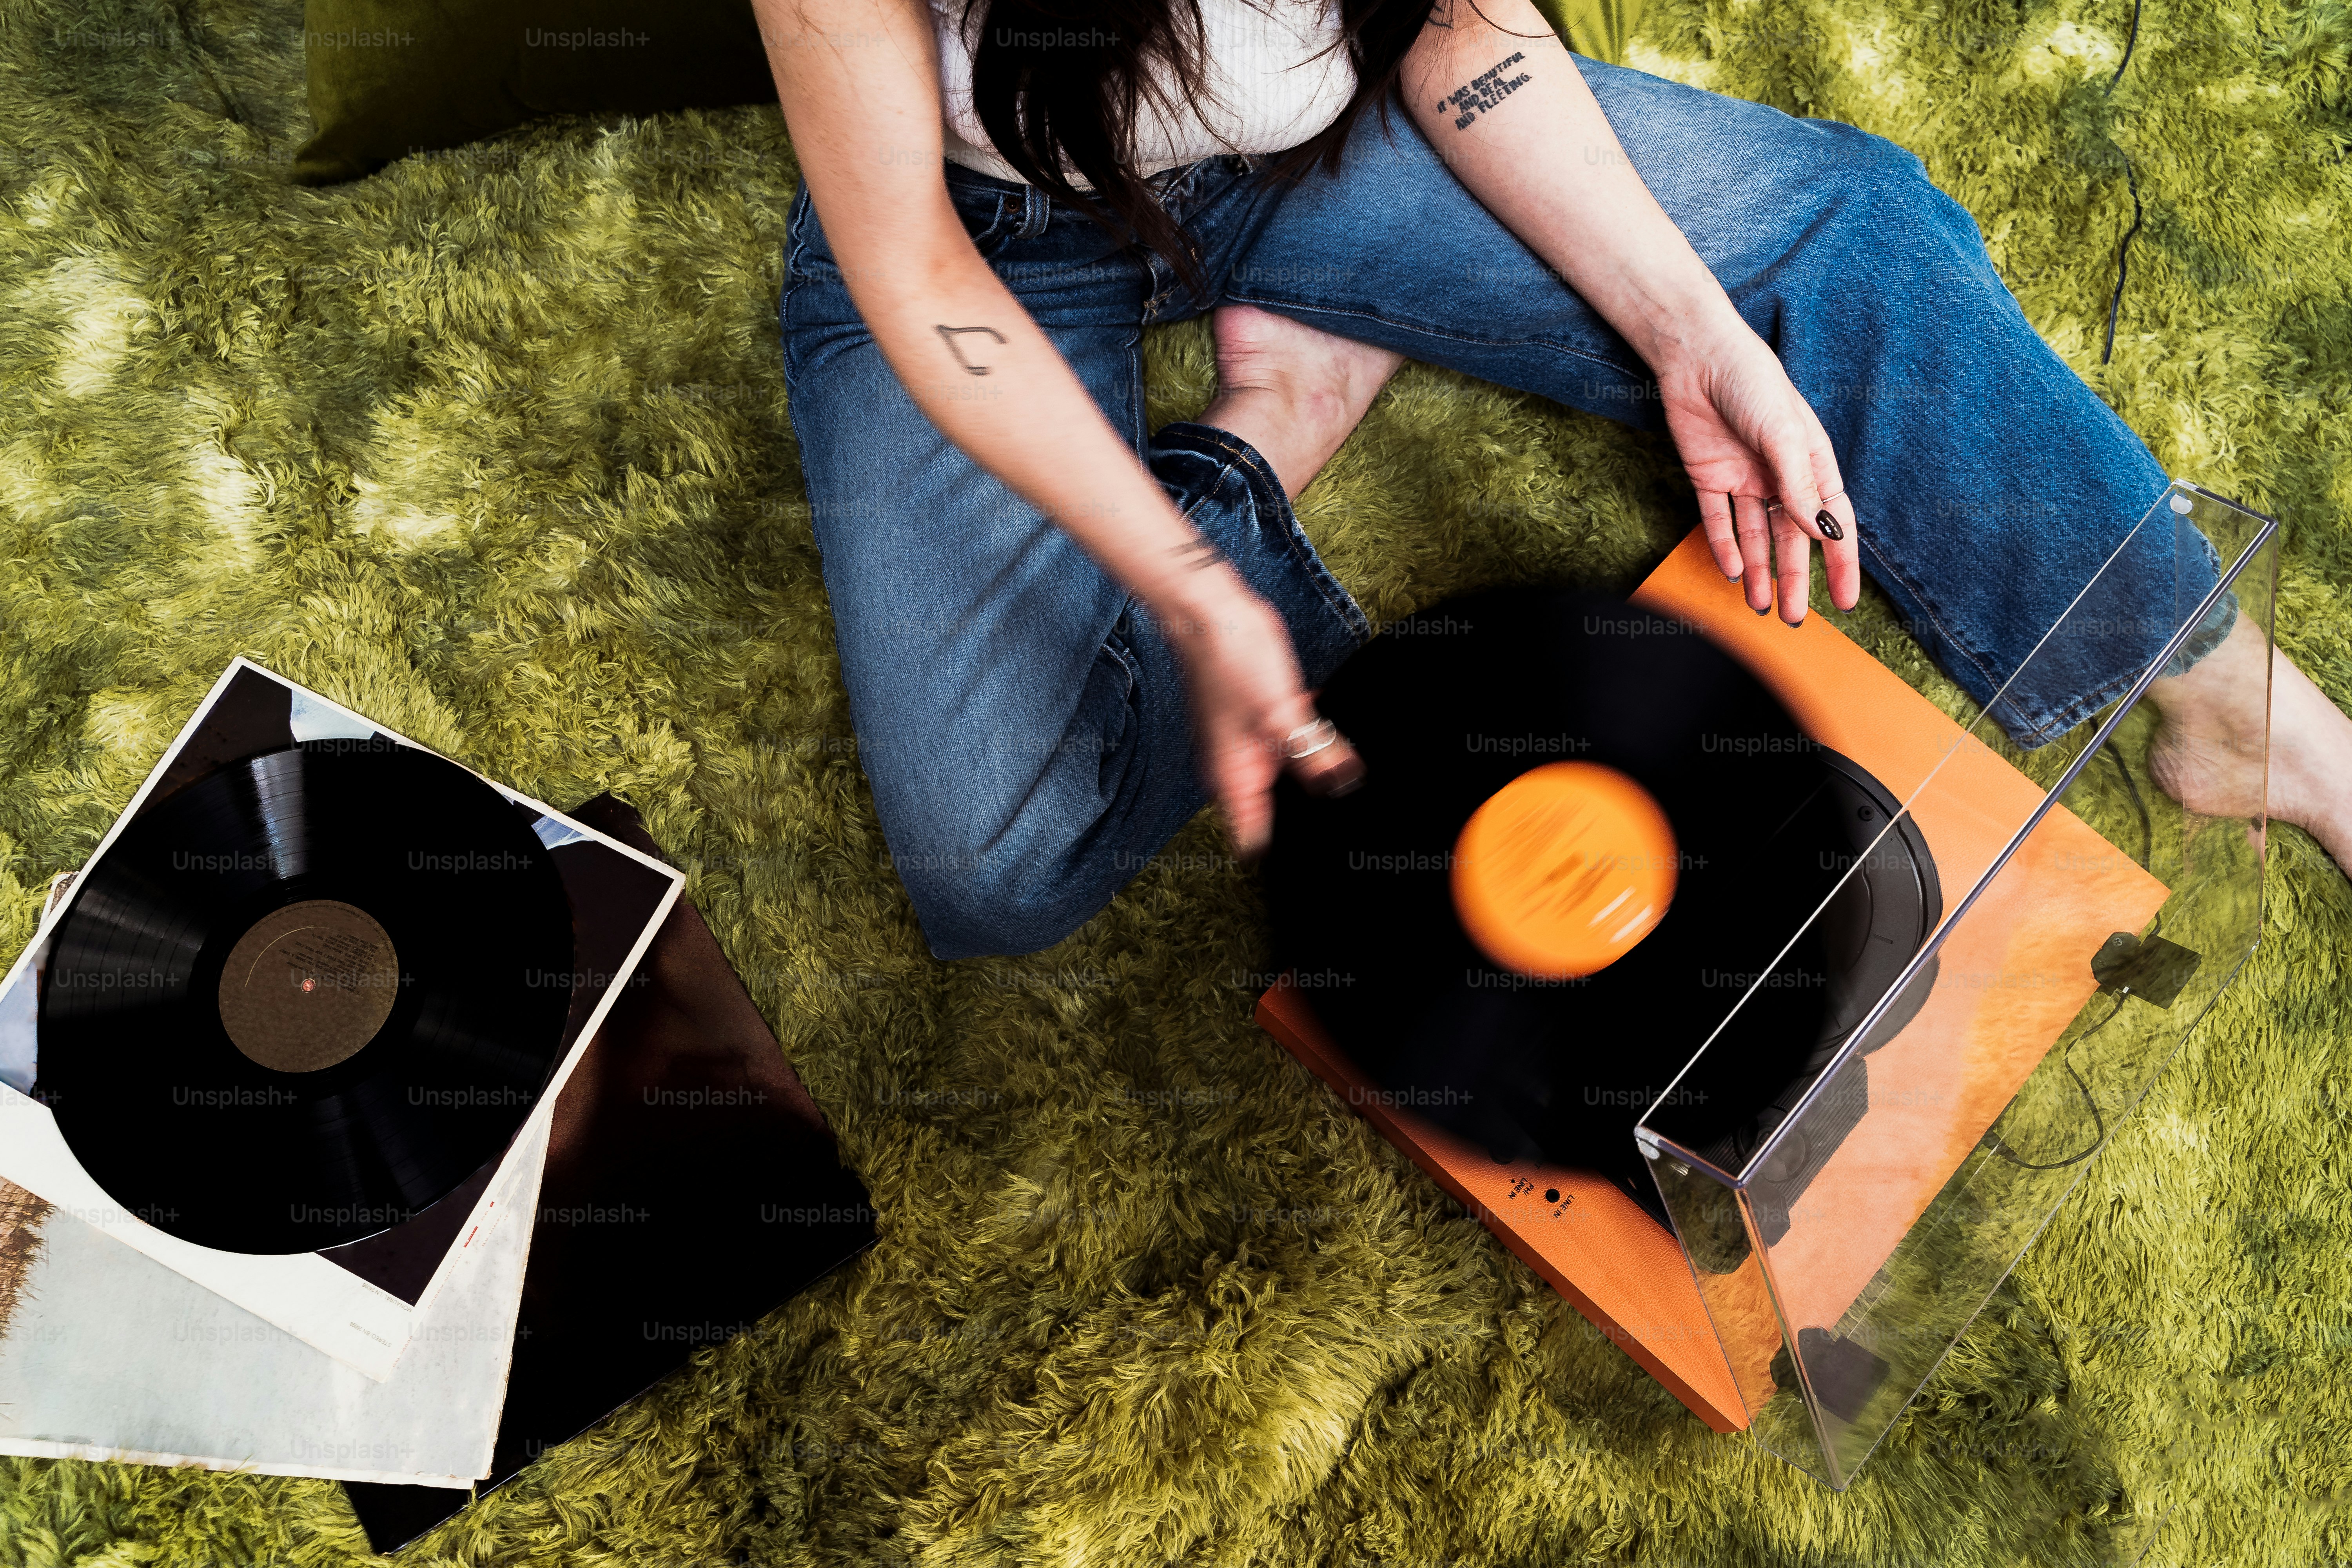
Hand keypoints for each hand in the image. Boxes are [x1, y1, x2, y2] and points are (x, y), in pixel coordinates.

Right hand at [1156, 576, 1363, 857]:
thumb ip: (1314, 756)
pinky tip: (1328, 725)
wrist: (1212, 611)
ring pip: (1291, 773)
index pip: (1254, 840)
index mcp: (1233, 780)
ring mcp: (1249, 745)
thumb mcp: (1283, 715)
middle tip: (1342, 793)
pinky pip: (1293, 742)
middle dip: (1311, 804)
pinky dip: (1310, 738)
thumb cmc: (1229, 660)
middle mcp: (1237, 769)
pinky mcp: (1262, 721)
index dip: (1286, 850)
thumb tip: (1343, 785)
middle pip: (1278, 809)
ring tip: (1338, 756)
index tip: (1321, 847)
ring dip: (1314, 766)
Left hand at [1651, 313, 1861, 623]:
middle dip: (1794, 580)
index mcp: (1811, 464)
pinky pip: (1718, 522)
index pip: (1833, 523)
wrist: (1697, 357)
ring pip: (1755, 537)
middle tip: (1792, 619)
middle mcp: (1780, 476)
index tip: (1844, 603)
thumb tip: (1821, 531)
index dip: (1841, 563)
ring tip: (1761, 607)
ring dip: (1759, 572)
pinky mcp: (1709, 478)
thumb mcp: (1784, 434)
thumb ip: (1800, 484)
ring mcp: (1744, 479)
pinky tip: (1733, 573)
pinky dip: (1725, 547)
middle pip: (1791, 540)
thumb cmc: (1752, 383)